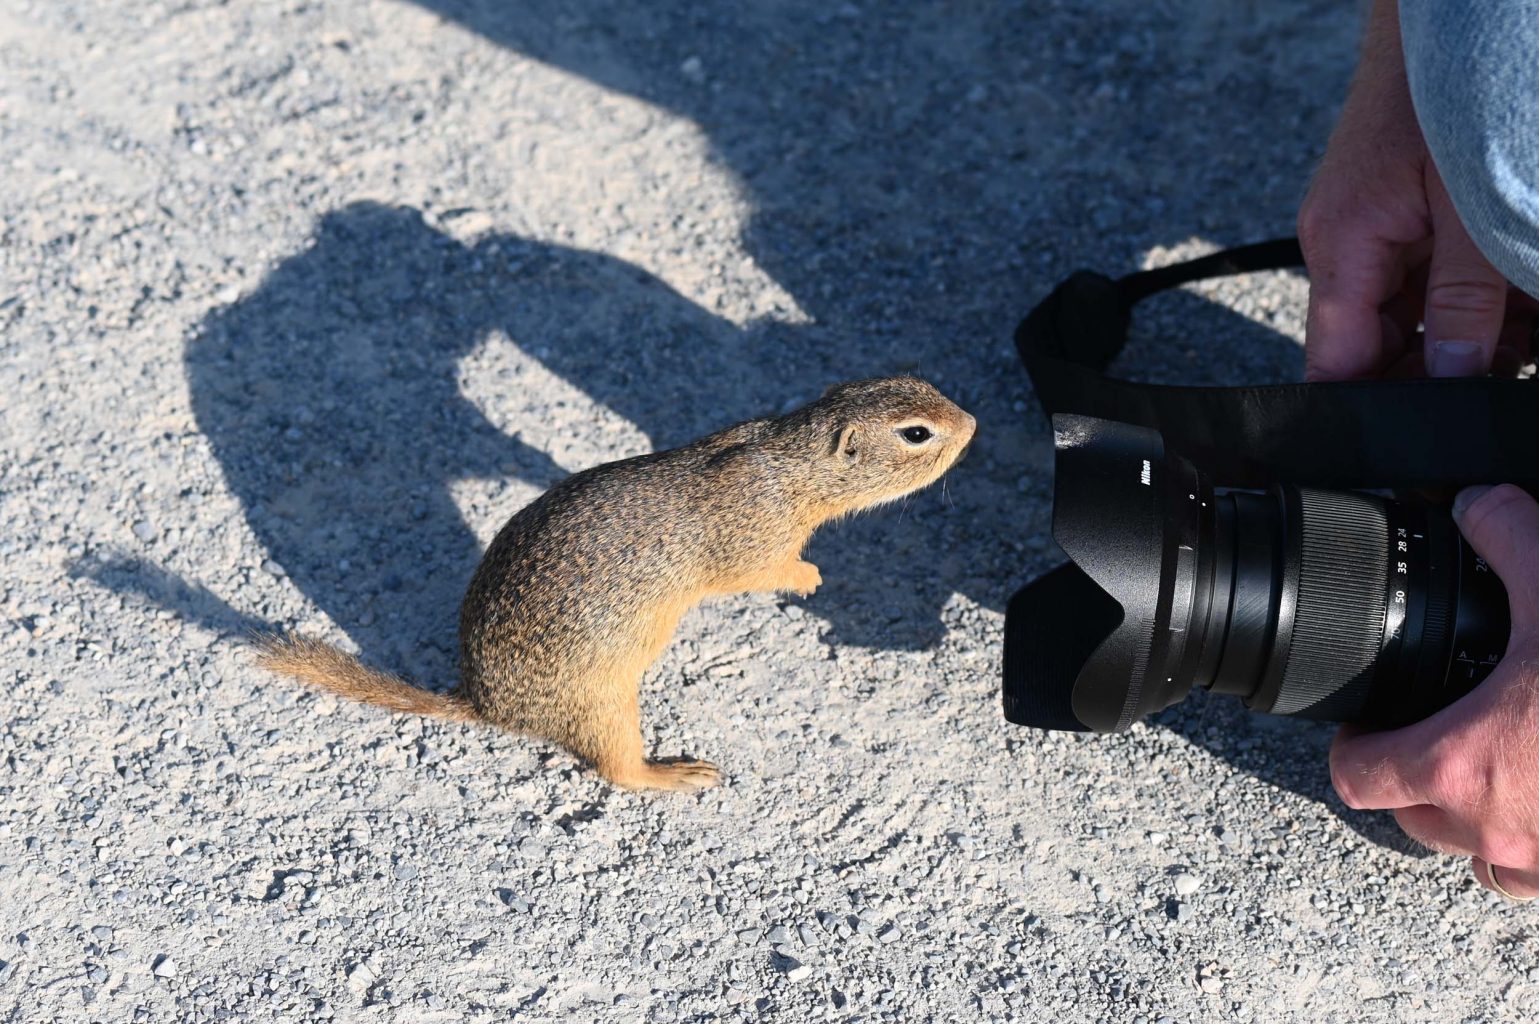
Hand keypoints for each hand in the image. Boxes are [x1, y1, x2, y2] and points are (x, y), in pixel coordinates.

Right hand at [1298, 0, 1533, 380]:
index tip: (1421, 442)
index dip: (1374, 411)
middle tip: (1505, 368)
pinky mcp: (1403, 215)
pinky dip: (1478, 293)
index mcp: (1344, 249)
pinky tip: (1520, 293)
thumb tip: (1450, 380)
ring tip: (1524, 319)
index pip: (1336, 366)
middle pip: (1380, 347)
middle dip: (1444, 366)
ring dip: (1471, 329)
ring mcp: (1373, 231)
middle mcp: (1347, 247)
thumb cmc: (1453, 92)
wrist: (1454, 13)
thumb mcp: (1476, 212)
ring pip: (1415, 316)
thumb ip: (1462, 304)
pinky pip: (1433, 278)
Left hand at [1331, 484, 1538, 898]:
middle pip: (1413, 820)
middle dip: (1412, 780)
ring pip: (1481, 859)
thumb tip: (1480, 504)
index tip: (1367, 722)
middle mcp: (1495, 830)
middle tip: (1431, 734)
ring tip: (1494, 773)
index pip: (1357, 776)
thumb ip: (1511, 538)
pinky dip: (1538, 843)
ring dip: (1476, 823)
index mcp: (1461, 766)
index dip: (1351, 745)